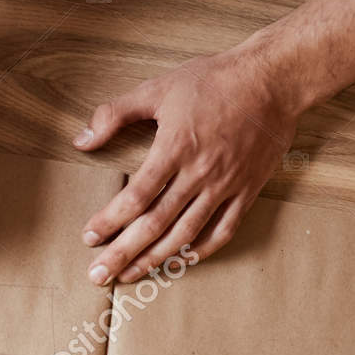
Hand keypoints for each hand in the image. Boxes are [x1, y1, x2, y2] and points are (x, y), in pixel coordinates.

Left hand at [73, 42, 300, 284]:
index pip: (136, 196)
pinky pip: (223, 230)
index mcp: (174, 148)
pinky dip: (201, 251)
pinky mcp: (247, 191)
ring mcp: (225, 186)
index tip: (89, 237)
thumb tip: (81, 140)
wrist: (273, 79)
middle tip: (99, 274)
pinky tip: (181, 261)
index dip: (110, 221)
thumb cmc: (214, 80)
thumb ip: (114, 113)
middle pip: (155, 224)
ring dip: (155, 259)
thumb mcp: (158, 88)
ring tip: (131, 275)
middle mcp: (199, 173)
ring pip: (186, 234)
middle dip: (123, 253)